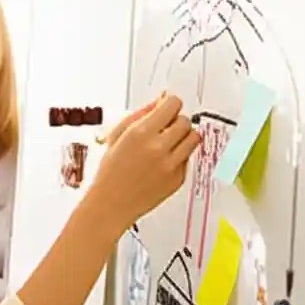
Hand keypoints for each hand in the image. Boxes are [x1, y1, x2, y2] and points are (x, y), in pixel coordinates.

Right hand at [88, 93, 199, 226]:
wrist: (111, 204)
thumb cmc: (110, 171)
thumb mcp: (116, 135)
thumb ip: (140, 114)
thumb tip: (161, 100)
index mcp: (141, 133)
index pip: (172, 104)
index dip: (170, 102)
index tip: (167, 105)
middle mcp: (159, 148)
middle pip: (185, 121)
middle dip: (176, 120)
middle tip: (165, 127)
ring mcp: (171, 165)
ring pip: (194, 138)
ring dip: (183, 136)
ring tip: (169, 142)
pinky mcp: (178, 179)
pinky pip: (188, 158)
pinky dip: (179, 155)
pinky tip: (162, 161)